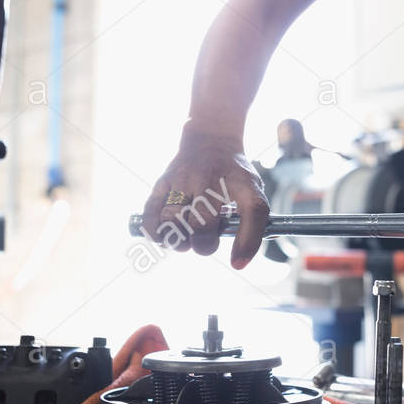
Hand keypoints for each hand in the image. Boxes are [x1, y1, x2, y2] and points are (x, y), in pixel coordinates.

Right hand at [140, 122, 269, 268]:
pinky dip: (153, 231)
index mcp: (234, 184)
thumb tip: (238, 264)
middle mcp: (206, 180)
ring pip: (171, 219)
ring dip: (176, 240)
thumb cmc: (233, 175)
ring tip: (183, 242)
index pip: (245, 214)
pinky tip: (162, 237)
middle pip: (200, 224)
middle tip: (205, 241)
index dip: (242, 244)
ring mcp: (181, 180)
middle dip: (202, 244)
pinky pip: (150, 211)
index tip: (235, 262)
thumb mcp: (252, 193)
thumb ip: (252, 226)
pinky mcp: (162, 182)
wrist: (211, 139)